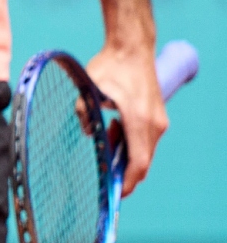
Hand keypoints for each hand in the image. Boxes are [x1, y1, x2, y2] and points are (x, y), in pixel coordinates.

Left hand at [86, 41, 168, 194]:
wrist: (131, 48)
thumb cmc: (110, 67)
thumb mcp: (89, 88)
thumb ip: (84, 112)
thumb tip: (87, 132)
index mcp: (139, 121)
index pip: (137, 162)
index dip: (126, 180)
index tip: (115, 193)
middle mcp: (154, 124)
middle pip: (141, 160)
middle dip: (123, 173)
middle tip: (105, 180)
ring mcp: (158, 120)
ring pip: (143, 150)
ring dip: (124, 155)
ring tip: (105, 145)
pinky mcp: (156, 116)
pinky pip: (143, 139)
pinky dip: (128, 143)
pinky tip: (112, 132)